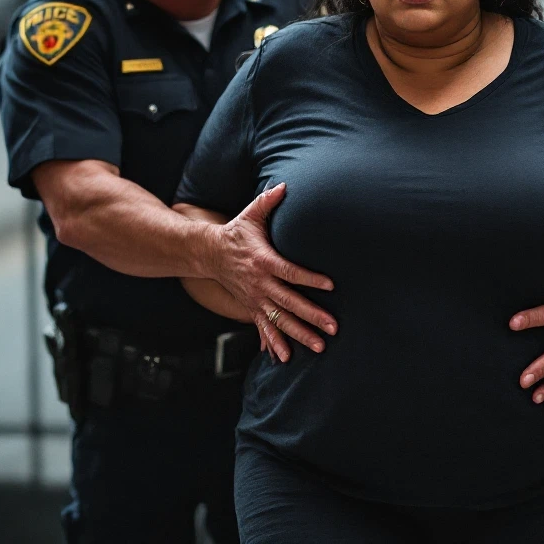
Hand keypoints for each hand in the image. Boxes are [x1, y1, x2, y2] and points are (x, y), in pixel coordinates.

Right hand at [199, 183, 337, 362]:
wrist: (209, 253)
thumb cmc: (237, 232)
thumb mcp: (251, 214)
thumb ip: (268, 201)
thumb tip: (284, 184)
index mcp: (264, 260)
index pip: (291, 272)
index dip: (311, 279)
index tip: (331, 285)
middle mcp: (260, 284)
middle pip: (289, 302)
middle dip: (312, 316)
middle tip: (333, 327)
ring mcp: (254, 298)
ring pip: (279, 320)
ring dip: (299, 334)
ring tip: (320, 346)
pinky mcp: (250, 307)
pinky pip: (263, 328)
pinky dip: (274, 344)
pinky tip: (285, 358)